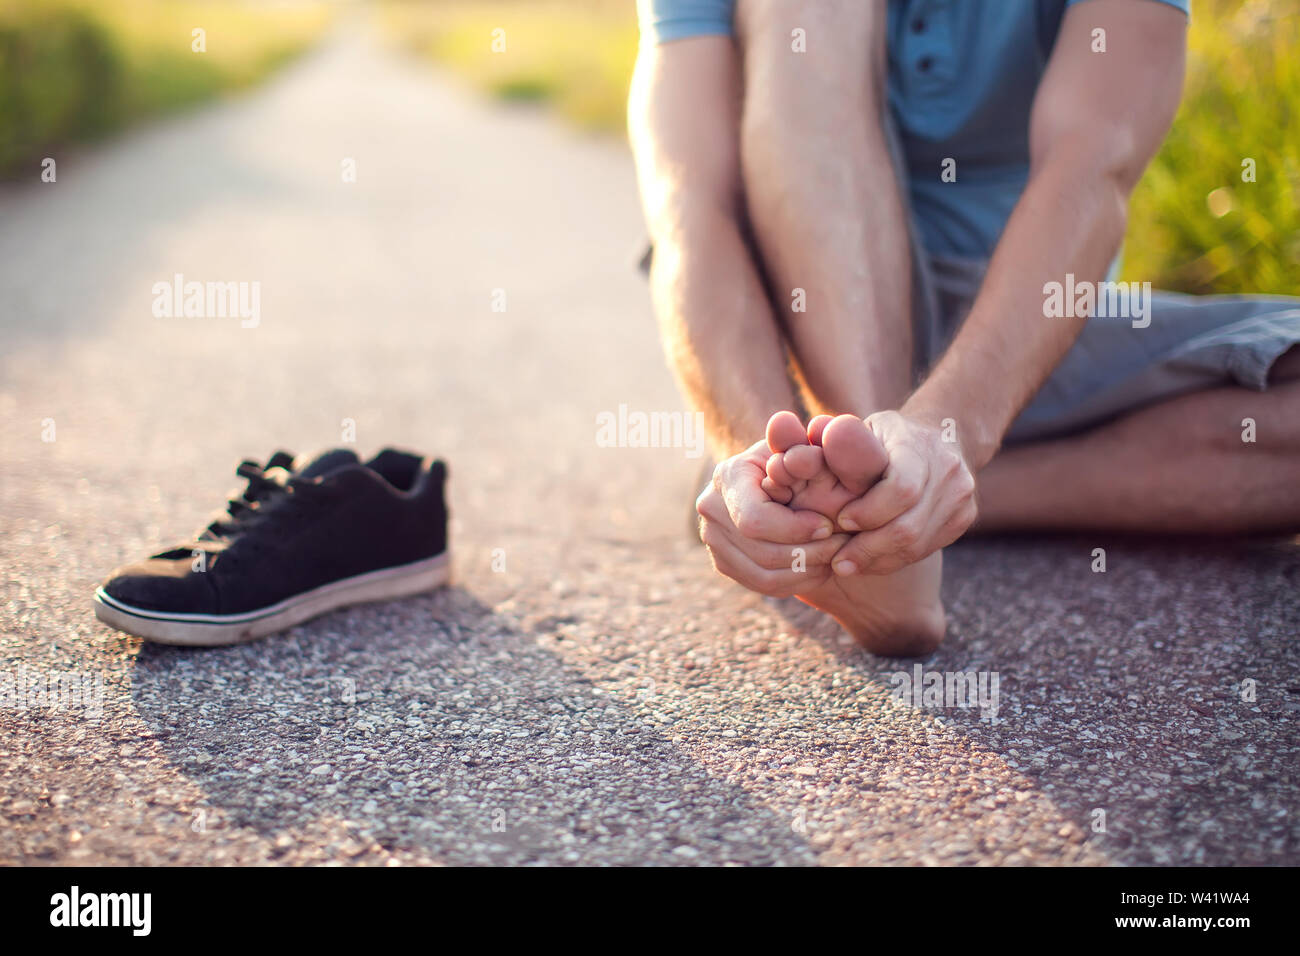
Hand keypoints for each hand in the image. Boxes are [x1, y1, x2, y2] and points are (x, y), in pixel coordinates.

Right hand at [696, 439, 849, 597]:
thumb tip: (789, 429)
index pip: (755, 519)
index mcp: (727, 476)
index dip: (795, 528)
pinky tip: (820, 567)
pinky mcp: (724, 563)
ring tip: (835, 557)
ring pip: (763, 574)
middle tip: (841, 546)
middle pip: (761, 551)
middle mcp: (710, 508)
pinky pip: (762, 585)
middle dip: (807, 552)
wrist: (782, 479)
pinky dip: (797, 581)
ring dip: (806, 571)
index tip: (828, 526)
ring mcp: (713, 539)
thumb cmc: (799, 460)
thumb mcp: (804, 449)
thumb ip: (803, 445)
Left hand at [829, 411, 976, 575]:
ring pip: (917, 544)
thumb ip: (837, 448)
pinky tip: (870, 561)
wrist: (943, 434)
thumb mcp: (861, 429)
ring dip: (878, 560)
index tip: (841, 520)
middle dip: (869, 548)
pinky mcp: (963, 519)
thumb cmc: (886, 435)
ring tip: (847, 565)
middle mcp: (949, 471)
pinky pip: (925, 549)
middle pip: (909, 526)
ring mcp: (961, 498)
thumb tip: (797, 460)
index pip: (901, 489)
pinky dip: (894, 559)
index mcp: (920, 446)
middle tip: (838, 560)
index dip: (869, 511)